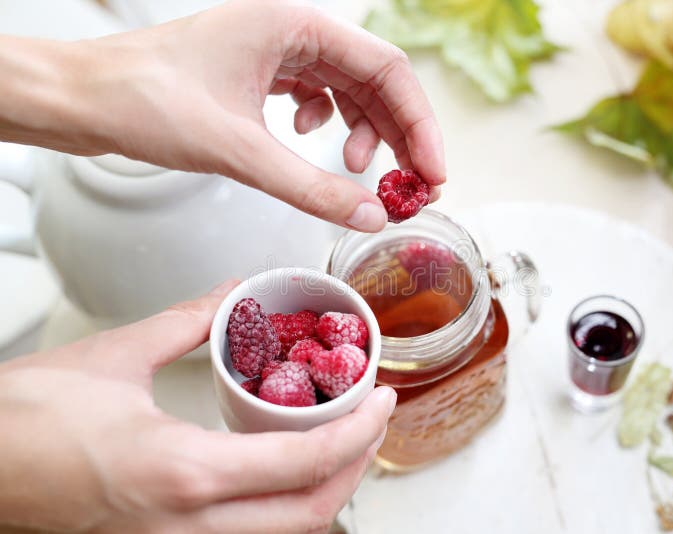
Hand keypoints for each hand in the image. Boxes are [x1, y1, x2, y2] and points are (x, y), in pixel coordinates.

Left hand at [0, 0, 444, 231]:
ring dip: (364, 132)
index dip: (419, 123)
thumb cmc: (142, 101)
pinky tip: (312, 145)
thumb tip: (370, 217)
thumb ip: (311, 188)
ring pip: (347, 90)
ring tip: (358, 170)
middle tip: (414, 186)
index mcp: (293, 23)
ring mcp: (273, 50)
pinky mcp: (257, 74)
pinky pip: (316, 96)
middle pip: (373, 81)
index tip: (434, 171)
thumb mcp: (239, 151)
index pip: (387, 69)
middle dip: (398, 135)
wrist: (83, 101)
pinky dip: (327, 126)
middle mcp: (289, 29)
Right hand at [0, 280, 395, 532]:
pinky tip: (280, 474)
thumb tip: (234, 294)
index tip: (381, 399)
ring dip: (323, 492)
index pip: (306, 463)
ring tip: (338, 443)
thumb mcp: (117, 356)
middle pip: (310, 515)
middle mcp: (186, 524)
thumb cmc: (23, 422)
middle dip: (356, 468)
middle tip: (371, 420)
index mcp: (184, 472)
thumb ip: (189, 320)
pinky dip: (280, 509)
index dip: (359, 431)